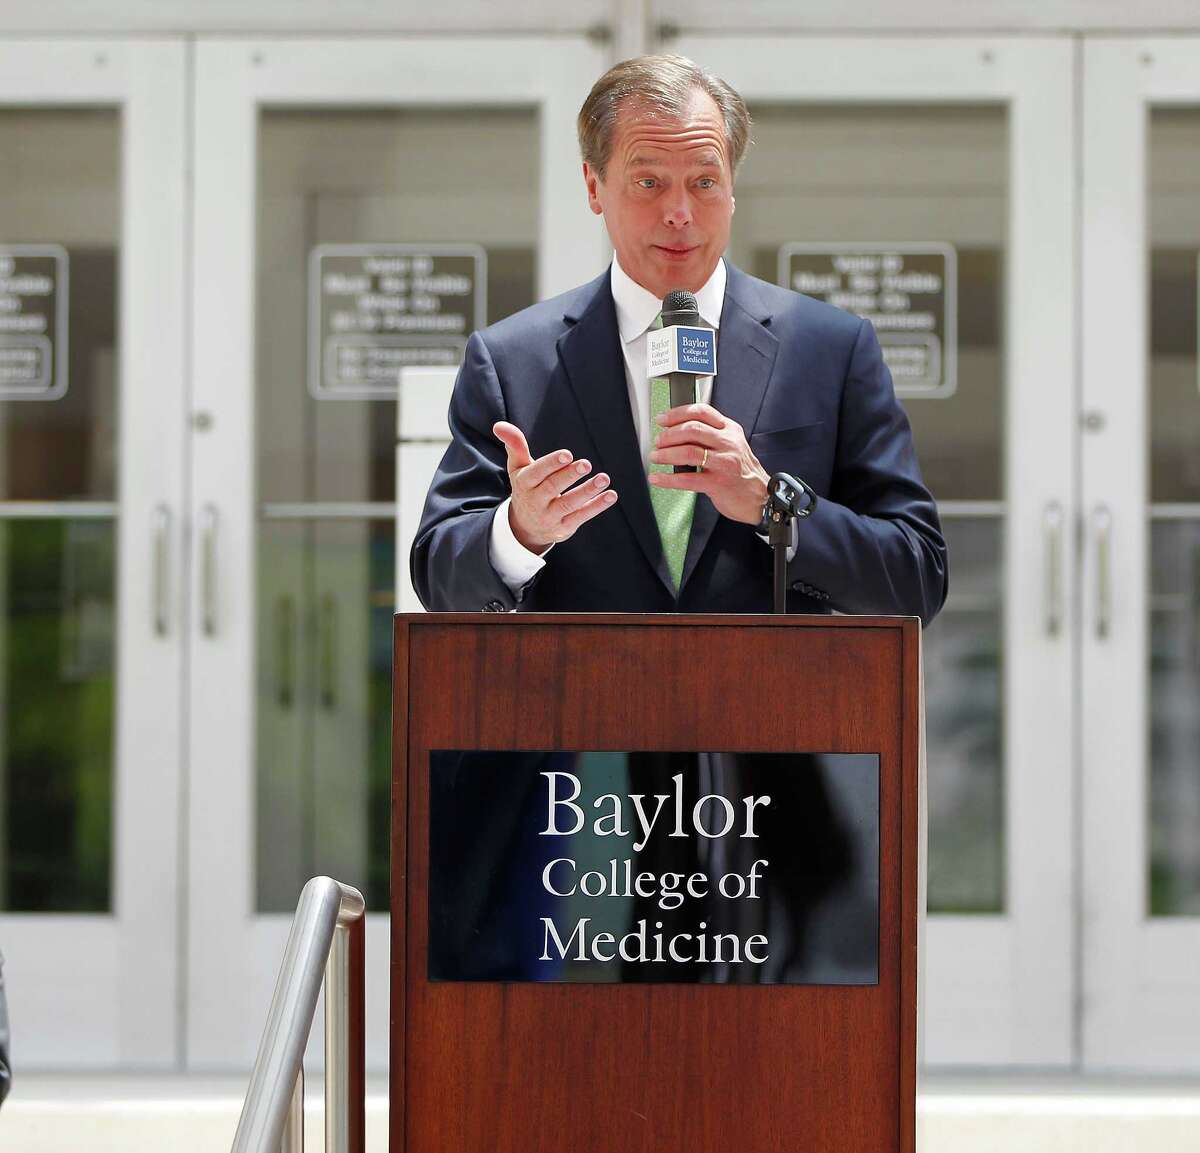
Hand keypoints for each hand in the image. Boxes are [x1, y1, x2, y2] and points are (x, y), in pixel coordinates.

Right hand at [493, 421, 617, 552]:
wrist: (525, 526)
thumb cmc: (527, 487)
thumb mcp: (518, 467)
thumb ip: (515, 445)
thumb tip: (499, 425)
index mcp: (524, 483)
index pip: (536, 473)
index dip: (551, 464)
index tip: (567, 454)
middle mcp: (535, 501)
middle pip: (552, 488)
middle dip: (569, 476)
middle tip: (586, 464)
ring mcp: (549, 516)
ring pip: (568, 504)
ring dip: (587, 491)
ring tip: (604, 479)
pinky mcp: (563, 528)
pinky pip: (581, 517)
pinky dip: (596, 506)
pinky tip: (610, 495)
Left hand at [648, 403, 768, 525]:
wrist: (760, 497)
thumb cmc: (741, 472)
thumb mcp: (732, 445)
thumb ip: (711, 435)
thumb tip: (678, 430)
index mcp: (730, 430)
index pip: (702, 412)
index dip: (678, 413)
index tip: (662, 419)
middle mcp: (728, 443)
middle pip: (692, 429)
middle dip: (669, 435)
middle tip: (658, 442)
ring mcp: (724, 463)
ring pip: (688, 451)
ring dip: (666, 454)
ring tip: (656, 457)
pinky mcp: (718, 483)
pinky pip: (687, 479)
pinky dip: (668, 479)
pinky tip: (658, 478)